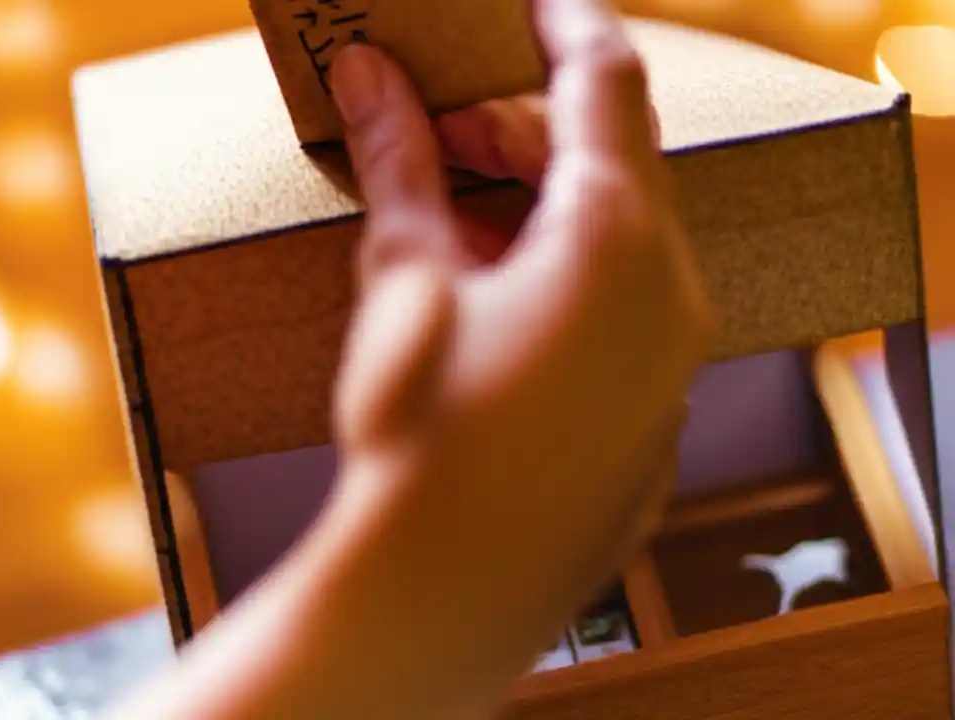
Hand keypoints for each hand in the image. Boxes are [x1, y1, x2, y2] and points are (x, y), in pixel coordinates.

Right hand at [318, 0, 709, 709]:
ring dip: (545, 207)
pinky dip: (568, 280)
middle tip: (448, 124)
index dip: (565, 23)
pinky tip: (495, 306)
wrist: (443, 589)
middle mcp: (669, 289)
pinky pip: (625, 314)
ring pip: (623, 241)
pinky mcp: (653, 415)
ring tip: (456, 218)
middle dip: (530, 128)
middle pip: (615, 162)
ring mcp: (673, 360)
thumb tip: (367, 76)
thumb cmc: (421, 426)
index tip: (531, 3)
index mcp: (612, 234)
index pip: (606, 81)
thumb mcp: (404, 277)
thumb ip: (397, 163)